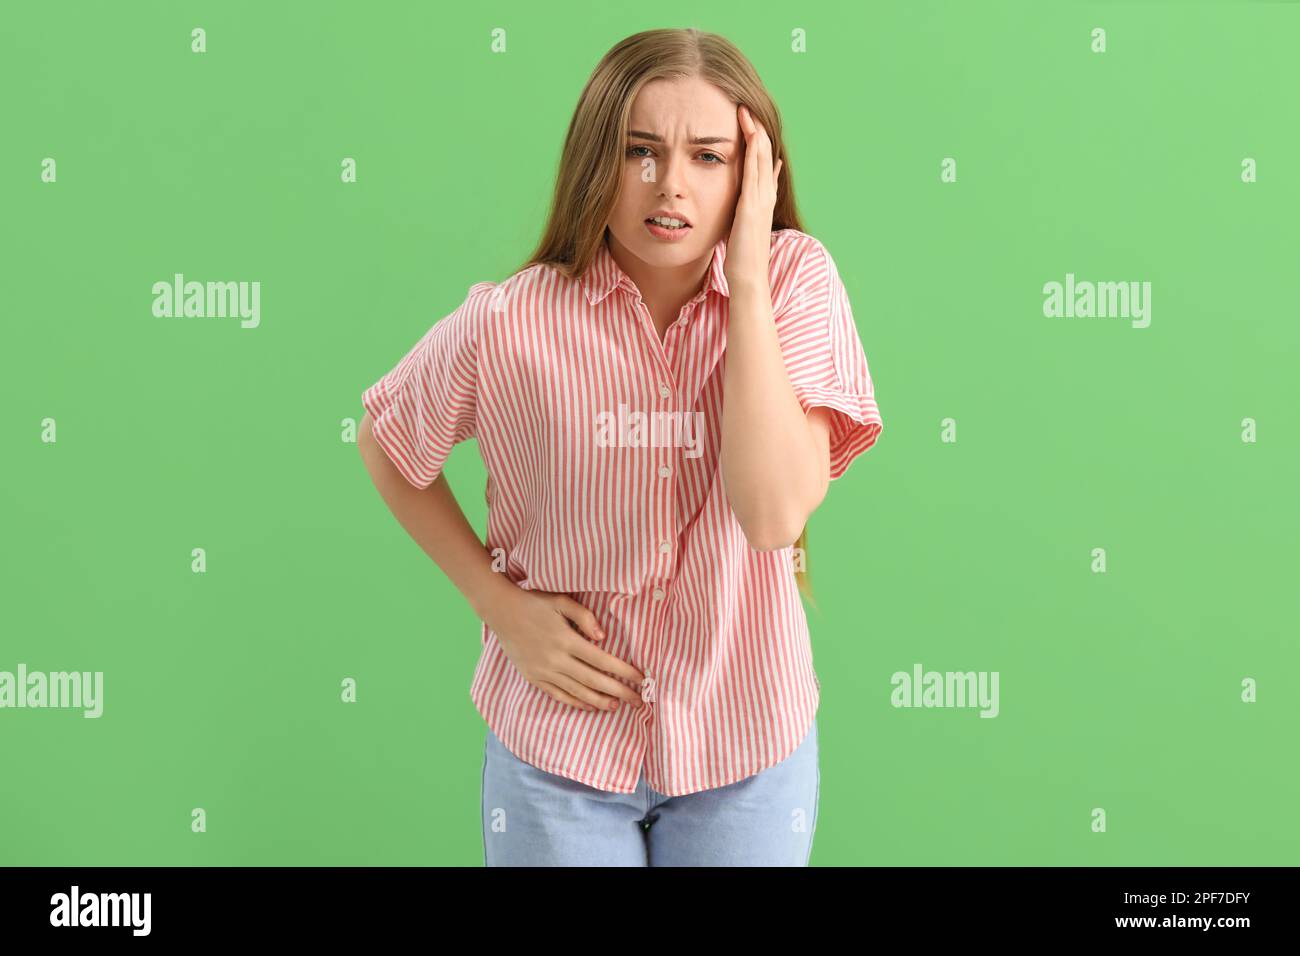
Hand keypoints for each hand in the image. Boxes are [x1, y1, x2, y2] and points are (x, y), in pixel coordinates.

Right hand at [481, 585, 645, 711]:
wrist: (501, 611)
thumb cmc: (534, 602)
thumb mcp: (561, 600)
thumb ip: (585, 617)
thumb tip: (603, 637)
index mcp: (566, 639)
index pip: (602, 660)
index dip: (623, 671)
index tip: (640, 678)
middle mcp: (556, 659)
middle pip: (594, 680)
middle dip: (619, 691)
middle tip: (637, 700)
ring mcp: (543, 671)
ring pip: (577, 691)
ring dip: (599, 701)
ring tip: (617, 706)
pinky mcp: (533, 677)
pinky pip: (558, 695)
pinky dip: (575, 702)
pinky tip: (589, 705)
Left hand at [723, 103, 783, 297]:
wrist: (749, 276)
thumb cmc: (742, 256)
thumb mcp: (742, 225)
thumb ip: (744, 209)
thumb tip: (742, 200)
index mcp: (763, 198)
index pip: (763, 162)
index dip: (757, 140)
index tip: (748, 121)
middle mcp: (766, 194)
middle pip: (764, 153)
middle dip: (756, 128)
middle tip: (746, 106)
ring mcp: (761, 198)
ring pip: (761, 156)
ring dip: (755, 131)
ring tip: (746, 109)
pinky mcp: (752, 204)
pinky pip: (754, 169)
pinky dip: (753, 148)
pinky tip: (750, 132)